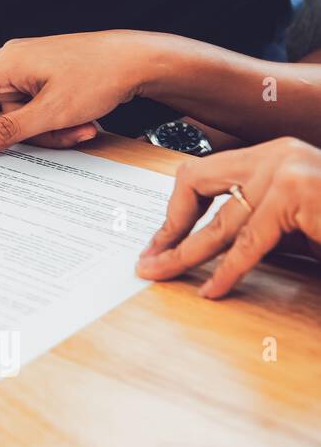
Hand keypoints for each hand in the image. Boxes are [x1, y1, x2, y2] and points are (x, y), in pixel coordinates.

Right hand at [0, 31, 178, 155]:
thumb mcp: (51, 113)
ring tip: (83, 128)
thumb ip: (7, 130)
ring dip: (46, 129)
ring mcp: (28, 69)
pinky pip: (32, 106)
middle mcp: (12, 63)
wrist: (140, 60)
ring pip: (14, 111)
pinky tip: (78, 124)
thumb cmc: (98, 78)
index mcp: (6, 66)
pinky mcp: (44, 76)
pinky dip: (51, 122)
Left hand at [136, 138, 320, 297]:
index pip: (201, 175)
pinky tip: (211, 289)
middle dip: (168, 229)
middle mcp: (276, 156)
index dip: (176, 212)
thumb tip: (197, 246)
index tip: (159, 242)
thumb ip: (252, 224)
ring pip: (218, 222)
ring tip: (161, 274)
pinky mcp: (298, 196)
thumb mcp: (290, 223)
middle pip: (195, 187)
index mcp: (272, 156)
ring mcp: (288, 173)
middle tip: (148, 263)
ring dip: (186, 254)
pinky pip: (248, 242)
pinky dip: (227, 271)